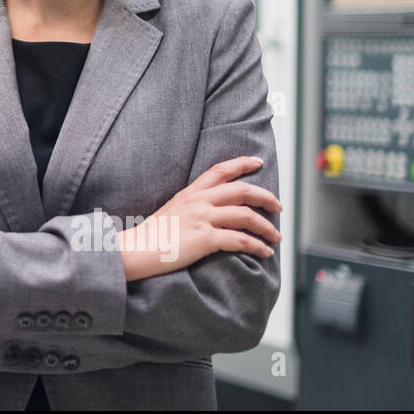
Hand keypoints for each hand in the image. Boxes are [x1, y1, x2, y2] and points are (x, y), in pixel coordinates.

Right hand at [120, 155, 281, 281]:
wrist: (135, 250)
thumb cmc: (151, 236)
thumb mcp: (170, 210)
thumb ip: (191, 206)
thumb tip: (210, 211)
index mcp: (190, 193)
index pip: (220, 170)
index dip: (242, 163)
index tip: (258, 162)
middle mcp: (198, 201)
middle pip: (241, 191)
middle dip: (265, 197)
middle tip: (278, 206)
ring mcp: (202, 219)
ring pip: (246, 216)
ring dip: (267, 227)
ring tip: (275, 237)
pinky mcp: (205, 239)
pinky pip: (240, 240)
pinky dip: (257, 246)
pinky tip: (264, 252)